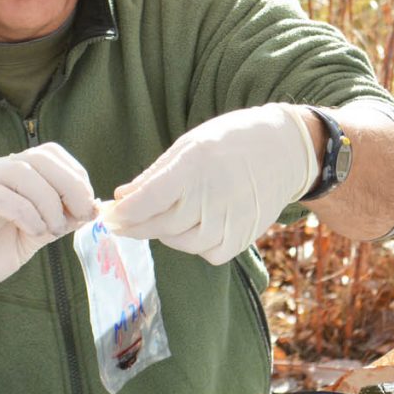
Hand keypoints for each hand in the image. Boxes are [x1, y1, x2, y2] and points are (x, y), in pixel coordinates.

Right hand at [0, 143, 97, 308]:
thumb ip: (56, 221)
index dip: (76, 175)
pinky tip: (33, 231)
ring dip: (49, 201)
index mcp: (11, 175)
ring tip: (51, 229)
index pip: (50, 155)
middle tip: (80, 214)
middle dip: (71, 184)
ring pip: (24, 171)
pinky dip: (26, 212)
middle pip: (41, 157)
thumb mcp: (28, 237)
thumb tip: (92, 209)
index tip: (88, 206)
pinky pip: (2, 194)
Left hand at [103, 103, 318, 264]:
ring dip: (164, 233)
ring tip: (164, 217)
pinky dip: (194, 245)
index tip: (107, 216)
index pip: (147, 201)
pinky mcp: (244, 237)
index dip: (121, 214)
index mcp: (195, 165)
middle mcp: (213, 195)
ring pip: (180, 242)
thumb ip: (155, 174)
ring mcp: (231, 219)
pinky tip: (194, 226)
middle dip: (134, 226)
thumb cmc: (232, 140)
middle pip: (159, 225)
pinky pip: (207, 252)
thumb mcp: (190, 144)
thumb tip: (121, 197)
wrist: (286, 150)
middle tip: (122, 222)